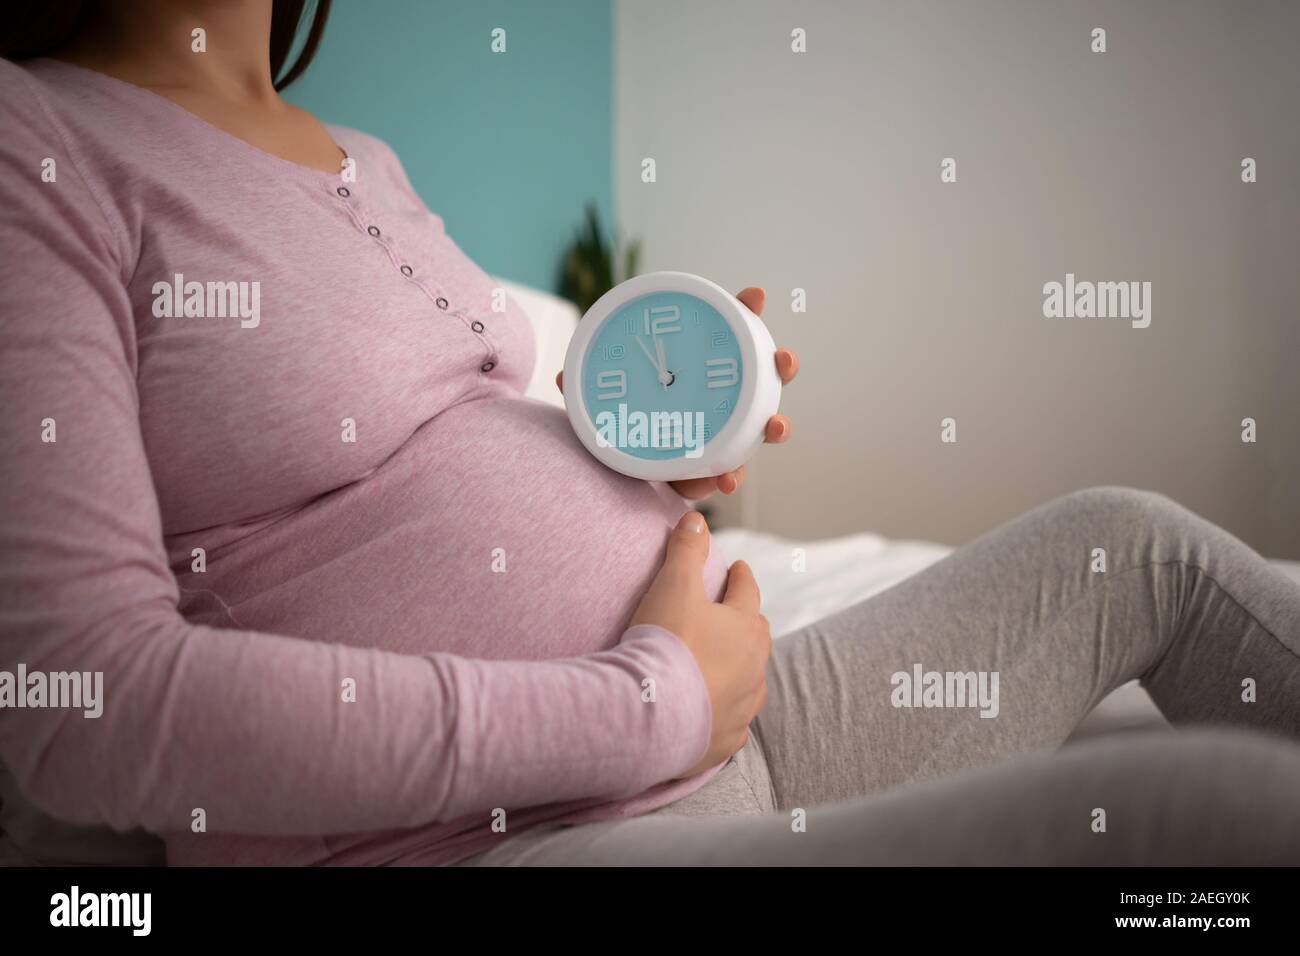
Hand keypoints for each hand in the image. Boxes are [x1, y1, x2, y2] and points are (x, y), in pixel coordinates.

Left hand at [556, 286, 798, 497]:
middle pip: (761, 377)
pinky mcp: (711, 471)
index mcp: (694, 370)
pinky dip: (730, 475)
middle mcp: (717, 399)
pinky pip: (728, 472)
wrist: (612, 474)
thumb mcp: (597, 400)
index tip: (756, 296)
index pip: (726, 334)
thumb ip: (582, 388)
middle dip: (779, 366)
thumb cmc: (615, 422)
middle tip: (783, 359)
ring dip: (775, 423)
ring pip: (760, 426)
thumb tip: (560, 377)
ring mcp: (720, 435)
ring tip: (776, 426)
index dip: (746, 312)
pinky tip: (726, 478)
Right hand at [629, 510, 770, 778]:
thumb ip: (686, 550)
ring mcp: (742, 707)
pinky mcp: (725, 740)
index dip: (741, 577)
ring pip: (751, 682)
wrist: (650, 715)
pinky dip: (724, 713)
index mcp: (745, 627)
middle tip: (732, 615)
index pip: (748, 591)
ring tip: (725, 665)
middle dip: (746, 623)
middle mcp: (753, 668)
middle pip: (756, 637)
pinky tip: (713, 713)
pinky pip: (732, 723)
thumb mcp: (673, 586)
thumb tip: (696, 520)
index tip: (738, 569)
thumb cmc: (665, 645)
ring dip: (741, 670)